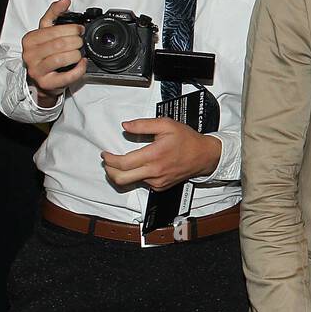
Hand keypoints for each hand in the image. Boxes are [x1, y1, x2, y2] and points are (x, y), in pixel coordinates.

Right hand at [21, 0, 85, 105]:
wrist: (43, 79)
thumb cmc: (45, 54)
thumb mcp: (46, 32)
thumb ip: (54, 15)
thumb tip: (64, 0)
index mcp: (30, 39)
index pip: (53, 31)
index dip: (71, 29)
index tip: (80, 30)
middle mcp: (30, 54)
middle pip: (59, 44)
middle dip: (76, 41)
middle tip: (81, 41)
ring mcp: (37, 69)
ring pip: (61, 58)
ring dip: (77, 54)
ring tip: (80, 52)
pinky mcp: (46, 83)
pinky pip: (67, 76)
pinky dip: (79, 69)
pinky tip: (82, 64)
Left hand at [101, 117, 221, 190]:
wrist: (204, 156)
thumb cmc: (187, 140)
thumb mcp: (167, 124)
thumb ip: (143, 124)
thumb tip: (126, 126)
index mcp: (154, 155)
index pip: (123, 163)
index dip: (109, 160)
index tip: (106, 154)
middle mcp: (154, 171)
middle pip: (121, 179)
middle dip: (109, 171)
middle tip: (108, 162)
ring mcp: (157, 181)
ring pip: (130, 182)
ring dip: (121, 173)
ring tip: (122, 164)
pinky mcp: (160, 187)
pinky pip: (142, 183)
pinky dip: (136, 176)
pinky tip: (140, 167)